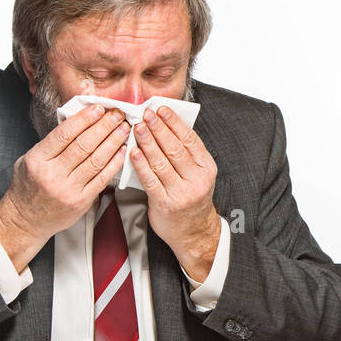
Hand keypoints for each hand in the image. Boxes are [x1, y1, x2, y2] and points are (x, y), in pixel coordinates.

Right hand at [0, 105, 129, 270]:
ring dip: (113, 142)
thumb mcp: (30, 159)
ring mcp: (68, 189)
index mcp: (38, 160)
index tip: (98, 108)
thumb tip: (77, 121)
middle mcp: (52, 174)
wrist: (25, 220)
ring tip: (124, 128)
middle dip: (104, 127)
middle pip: (83, 145)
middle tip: (117, 114)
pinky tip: (123, 151)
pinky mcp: (81, 201)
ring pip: (96, 160)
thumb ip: (51, 143)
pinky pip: (102, 178)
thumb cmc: (28, 186)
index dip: (84, 119)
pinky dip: (114, 163)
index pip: (64, 134)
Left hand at [128, 105, 220, 281]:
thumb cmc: (192, 198)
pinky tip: (133, 151)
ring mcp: (181, 192)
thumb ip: (186, 154)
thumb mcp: (198, 174)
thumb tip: (166, 126)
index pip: (190, 139)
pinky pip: (150, 179)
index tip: (162, 109)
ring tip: (137, 127)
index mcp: (206, 167)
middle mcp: (197, 179)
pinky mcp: (165, 203)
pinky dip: (140, 164)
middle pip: (175, 148)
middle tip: (146, 113)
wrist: (193, 231)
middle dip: (158, 128)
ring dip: (147, 142)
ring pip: (161, 161)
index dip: (174, 122)